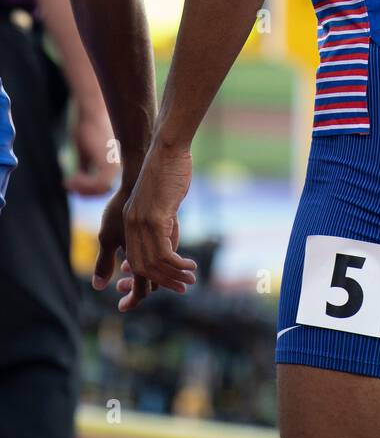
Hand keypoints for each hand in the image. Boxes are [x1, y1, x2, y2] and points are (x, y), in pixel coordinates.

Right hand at [65, 99, 118, 195]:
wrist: (93, 109)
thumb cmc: (89, 125)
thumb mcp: (87, 150)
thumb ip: (87, 166)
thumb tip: (78, 182)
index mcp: (120, 161)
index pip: (108, 184)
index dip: (90, 189)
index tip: (73, 185)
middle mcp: (123, 163)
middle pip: (105, 189)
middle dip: (85, 191)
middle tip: (68, 185)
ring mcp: (118, 163)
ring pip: (103, 188)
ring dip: (83, 188)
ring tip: (69, 182)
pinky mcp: (111, 162)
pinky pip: (99, 183)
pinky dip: (84, 184)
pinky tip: (72, 178)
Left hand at [118, 141, 196, 310]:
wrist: (166, 148)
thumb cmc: (168, 170)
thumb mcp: (163, 200)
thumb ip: (163, 221)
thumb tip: (169, 239)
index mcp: (130, 222)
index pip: (134, 260)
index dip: (145, 279)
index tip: (160, 288)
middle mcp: (131, 225)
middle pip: (141, 267)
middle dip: (162, 282)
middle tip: (182, 288)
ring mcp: (140, 222)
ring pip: (153, 262)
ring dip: (173, 276)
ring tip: (190, 280)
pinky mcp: (154, 218)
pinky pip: (164, 252)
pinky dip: (177, 264)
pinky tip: (190, 266)